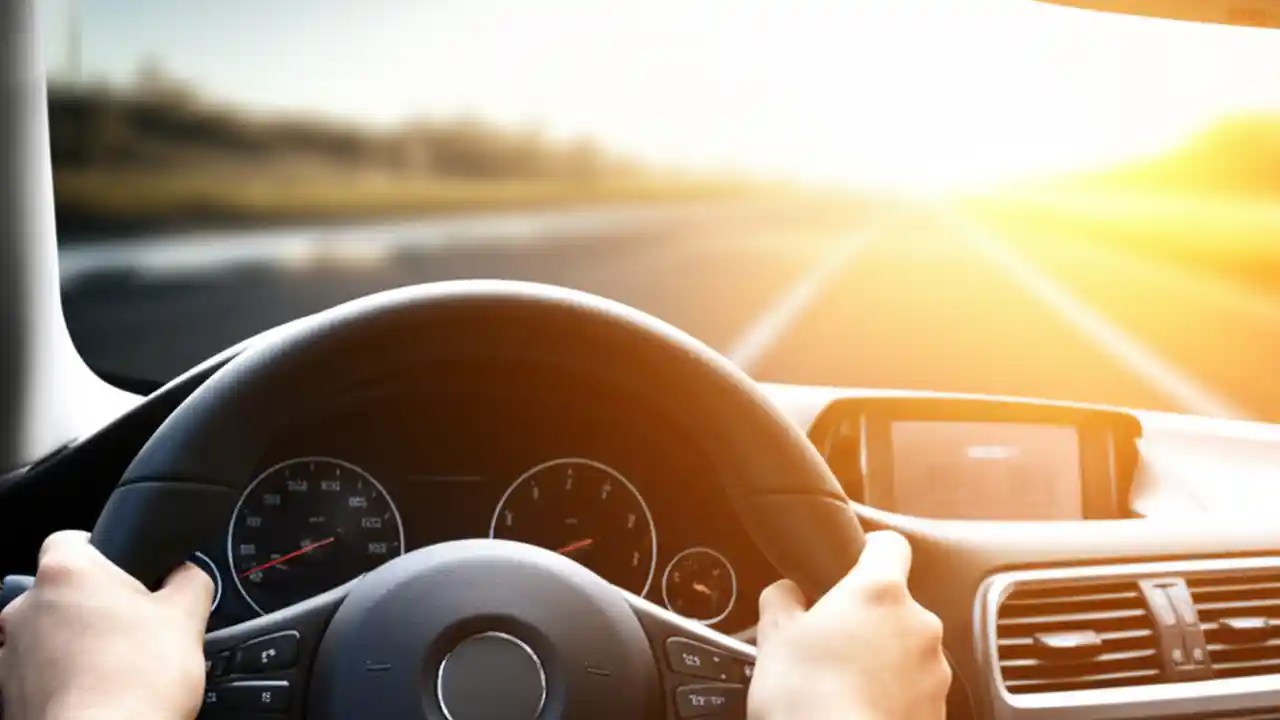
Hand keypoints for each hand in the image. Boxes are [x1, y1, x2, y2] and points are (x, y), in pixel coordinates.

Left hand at [0, 531, 212, 719]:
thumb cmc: (137, 680)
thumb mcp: (187, 616)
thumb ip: (190, 580)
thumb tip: (188, 575)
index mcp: (67, 573)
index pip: (72, 538)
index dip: (103, 553)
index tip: (126, 574)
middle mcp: (26, 607)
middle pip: (61, 591)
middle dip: (93, 605)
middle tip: (133, 627)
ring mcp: (9, 653)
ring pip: (46, 635)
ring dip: (74, 644)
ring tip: (116, 667)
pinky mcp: (7, 695)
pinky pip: (37, 675)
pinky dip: (61, 680)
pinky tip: (95, 693)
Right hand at [748, 531, 949, 719]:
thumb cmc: (806, 696)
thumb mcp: (775, 637)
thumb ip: (783, 600)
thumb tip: (786, 593)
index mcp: (878, 591)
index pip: (890, 545)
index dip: (869, 550)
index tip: (852, 561)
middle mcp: (918, 623)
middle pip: (895, 604)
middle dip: (868, 619)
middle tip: (831, 642)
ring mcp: (935, 669)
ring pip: (907, 649)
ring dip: (883, 658)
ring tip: (843, 684)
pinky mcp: (940, 709)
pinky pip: (915, 689)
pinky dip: (893, 694)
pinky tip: (860, 708)